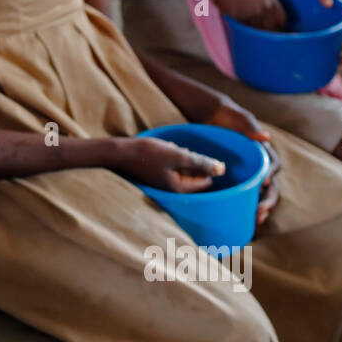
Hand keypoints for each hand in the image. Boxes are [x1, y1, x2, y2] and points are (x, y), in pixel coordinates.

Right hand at [111, 137, 226, 192]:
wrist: (120, 152)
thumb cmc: (148, 153)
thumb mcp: (177, 155)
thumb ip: (200, 162)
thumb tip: (222, 169)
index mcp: (180, 188)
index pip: (205, 182)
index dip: (208, 166)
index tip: (199, 154)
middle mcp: (172, 190)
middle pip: (194, 177)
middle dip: (193, 163)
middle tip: (181, 151)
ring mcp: (164, 184)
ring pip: (183, 171)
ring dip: (183, 160)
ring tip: (172, 150)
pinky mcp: (157, 176)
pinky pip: (173, 169)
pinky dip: (173, 160)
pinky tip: (165, 151)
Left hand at [197, 98, 280, 225]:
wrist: (211, 117)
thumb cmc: (228, 115)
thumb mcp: (238, 116)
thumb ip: (249, 126)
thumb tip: (266, 136)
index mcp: (263, 151)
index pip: (273, 165)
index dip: (270, 175)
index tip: (264, 183)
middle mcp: (258, 165)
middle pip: (271, 185)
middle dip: (268, 200)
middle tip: (260, 212)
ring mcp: (248, 174)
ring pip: (260, 194)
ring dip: (261, 208)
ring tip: (256, 220)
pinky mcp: (236, 180)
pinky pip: (245, 195)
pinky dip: (245, 207)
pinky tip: (242, 220)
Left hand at [293, 0, 341, 60]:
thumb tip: (329, 4)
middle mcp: (339, 15)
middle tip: (340, 60)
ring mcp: (329, 21)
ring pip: (335, 38)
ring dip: (335, 52)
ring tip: (334, 66)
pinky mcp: (318, 24)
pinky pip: (322, 38)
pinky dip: (322, 49)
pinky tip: (318, 60)